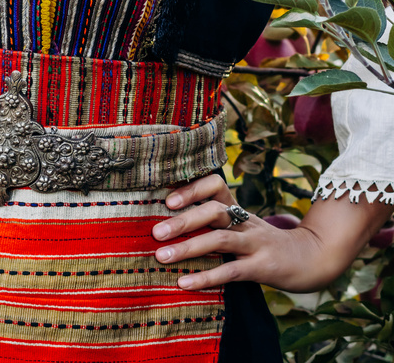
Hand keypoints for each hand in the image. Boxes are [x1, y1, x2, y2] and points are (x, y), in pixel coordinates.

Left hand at [152, 173, 330, 292]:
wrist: (312, 259)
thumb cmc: (266, 243)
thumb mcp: (243, 226)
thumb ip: (216, 222)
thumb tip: (172, 224)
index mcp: (239, 209)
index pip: (216, 185)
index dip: (192, 189)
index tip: (168, 201)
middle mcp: (246, 222)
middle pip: (213, 211)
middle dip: (182, 221)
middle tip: (155, 233)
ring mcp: (256, 243)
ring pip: (220, 239)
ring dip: (188, 247)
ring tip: (161, 256)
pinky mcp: (263, 267)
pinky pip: (231, 271)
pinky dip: (206, 277)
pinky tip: (184, 283)